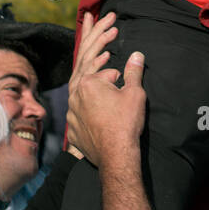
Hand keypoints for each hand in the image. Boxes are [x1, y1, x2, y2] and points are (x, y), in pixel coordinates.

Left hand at [67, 49, 145, 168]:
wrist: (116, 154)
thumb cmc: (126, 122)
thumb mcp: (135, 93)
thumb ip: (134, 71)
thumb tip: (136, 55)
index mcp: (89, 83)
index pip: (106, 73)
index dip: (119, 78)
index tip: (125, 87)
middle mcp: (75, 97)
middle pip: (92, 84)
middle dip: (105, 84)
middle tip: (116, 93)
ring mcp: (71, 115)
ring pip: (83, 101)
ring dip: (94, 100)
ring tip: (108, 107)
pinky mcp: (72, 131)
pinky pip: (80, 119)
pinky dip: (88, 118)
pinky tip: (99, 122)